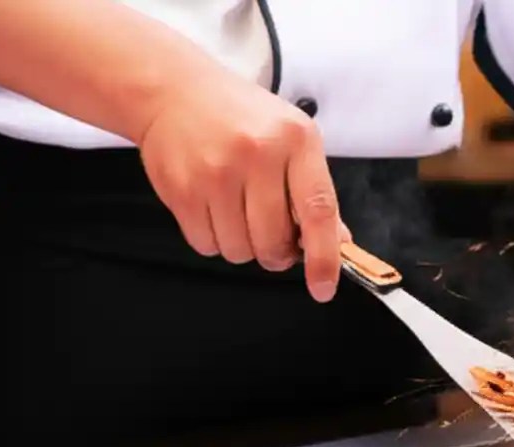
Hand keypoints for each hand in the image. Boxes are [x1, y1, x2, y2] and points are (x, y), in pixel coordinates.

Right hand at [138, 75, 349, 301]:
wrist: (176, 92)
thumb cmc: (242, 118)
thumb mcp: (293, 139)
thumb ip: (315, 192)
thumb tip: (337, 244)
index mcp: (296, 140)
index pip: (318, 212)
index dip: (324, 258)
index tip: (323, 287)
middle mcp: (257, 154)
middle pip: (274, 243)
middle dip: (276, 252)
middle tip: (271, 231)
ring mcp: (216, 172)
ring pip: (239, 251)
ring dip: (243, 244)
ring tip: (237, 208)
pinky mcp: (182, 189)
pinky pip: (206, 245)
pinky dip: (214, 238)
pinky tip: (213, 206)